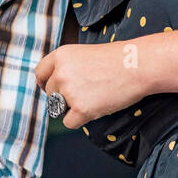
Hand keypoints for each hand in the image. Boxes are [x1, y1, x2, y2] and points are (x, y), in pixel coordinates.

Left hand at [34, 42, 148, 127]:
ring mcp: (69, 92)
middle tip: (85, 92)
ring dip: (71, 107)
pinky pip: (69, 122)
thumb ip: (67, 67)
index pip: (40, 73)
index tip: (49, 88)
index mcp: (61, 55)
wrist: (137, 66)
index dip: (45, 83)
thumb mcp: (84, 55)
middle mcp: (60, 73)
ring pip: (58, 108)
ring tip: (93, 97)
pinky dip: (80, 119)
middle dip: (63, 96)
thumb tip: (55, 84)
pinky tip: (95, 108)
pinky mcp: (81, 109)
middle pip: (50, 93)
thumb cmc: (117, 60)